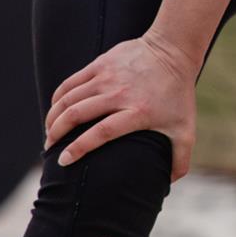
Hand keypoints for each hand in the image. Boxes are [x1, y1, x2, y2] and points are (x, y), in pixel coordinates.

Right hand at [44, 32, 198, 182]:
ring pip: (68, 99)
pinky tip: (55, 111)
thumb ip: (181, 159)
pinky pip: (70, 83)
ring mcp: (108, 76)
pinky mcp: (100, 64)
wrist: (173, 51)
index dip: (79, 148)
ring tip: (49, 132)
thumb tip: (169, 185)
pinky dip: (58, 98)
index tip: (63, 161)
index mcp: (138, 112)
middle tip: (50, 148)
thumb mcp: (185, 128)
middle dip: (56, 134)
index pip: (101, 132)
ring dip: (53, 118)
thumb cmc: (178, 94)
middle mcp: (119, 93)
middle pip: (76, 114)